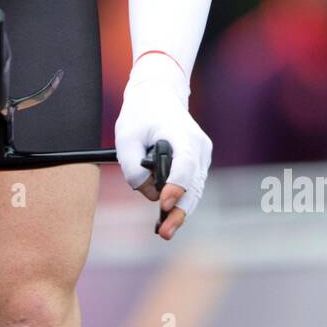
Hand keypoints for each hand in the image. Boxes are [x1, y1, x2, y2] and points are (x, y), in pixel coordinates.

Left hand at [114, 62, 212, 239]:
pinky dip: (180, 200)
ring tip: (164, 230)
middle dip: (179, 211)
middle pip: (193, 185)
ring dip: (180, 209)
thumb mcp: (125, 137)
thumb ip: (132, 167)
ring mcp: (201, 156)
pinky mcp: (197, 163)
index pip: (184, 165)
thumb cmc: (141, 113)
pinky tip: (168, 216)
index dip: (176, 186)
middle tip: (164, 232)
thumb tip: (148, 194)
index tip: (164, 203)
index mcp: (182, 135)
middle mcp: (198, 147)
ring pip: (193, 190)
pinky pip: (190, 185)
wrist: (159, 94)